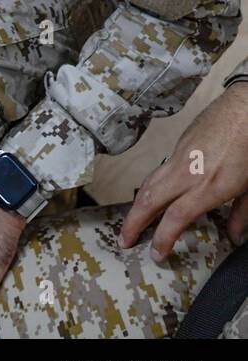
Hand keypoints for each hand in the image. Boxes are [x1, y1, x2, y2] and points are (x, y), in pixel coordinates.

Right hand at [120, 82, 247, 258]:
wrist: (247, 107)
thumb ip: (242, 214)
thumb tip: (233, 235)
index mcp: (210, 186)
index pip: (176, 217)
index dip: (163, 238)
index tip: (156, 253)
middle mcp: (189, 172)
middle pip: (149, 199)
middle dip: (133, 222)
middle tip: (124, 239)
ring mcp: (180, 156)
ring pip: (149, 183)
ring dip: (137, 205)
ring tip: (132, 221)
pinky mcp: (179, 145)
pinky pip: (158, 169)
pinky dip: (150, 186)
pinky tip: (152, 195)